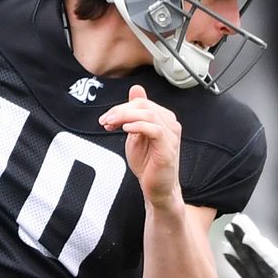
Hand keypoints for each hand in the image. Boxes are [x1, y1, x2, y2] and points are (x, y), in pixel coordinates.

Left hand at [100, 86, 182, 208]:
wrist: (157, 188)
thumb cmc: (148, 164)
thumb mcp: (136, 134)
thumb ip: (135, 114)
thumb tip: (136, 89)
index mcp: (163, 119)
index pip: (142, 103)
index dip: (121, 107)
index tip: (105, 118)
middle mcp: (170, 124)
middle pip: (144, 106)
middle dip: (120, 111)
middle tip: (105, 120)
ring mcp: (171, 135)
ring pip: (148, 115)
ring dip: (125, 117)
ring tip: (112, 124)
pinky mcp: (168, 148)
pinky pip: (155, 130)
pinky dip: (139, 126)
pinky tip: (126, 129)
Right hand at [221, 216, 277, 277]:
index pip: (274, 265)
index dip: (261, 251)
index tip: (248, 236)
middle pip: (262, 256)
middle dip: (249, 239)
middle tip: (235, 220)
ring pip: (254, 262)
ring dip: (241, 246)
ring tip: (227, 229)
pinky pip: (249, 275)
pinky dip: (238, 263)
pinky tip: (226, 252)